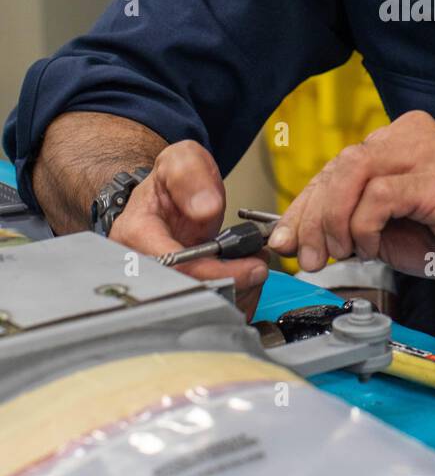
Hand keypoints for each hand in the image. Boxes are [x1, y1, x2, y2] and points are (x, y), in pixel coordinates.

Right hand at [108, 140, 268, 316]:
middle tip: (258, 267)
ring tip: (254, 267)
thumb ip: (190, 175)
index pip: (173, 266)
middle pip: (187, 295)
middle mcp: (140, 268)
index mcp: (135, 235)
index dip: (214, 271)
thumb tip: (206, 208)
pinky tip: (244, 280)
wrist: (161, 203)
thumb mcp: (178, 161)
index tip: (249, 266)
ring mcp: (157, 288)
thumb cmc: (167, 186)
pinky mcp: (176, 299)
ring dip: (238, 294)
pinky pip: (208, 314)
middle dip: (232, 285)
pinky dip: (235, 301)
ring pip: (200, 312)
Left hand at [267, 111, 434, 280]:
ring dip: (333, 221)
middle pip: (335, 168)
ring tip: (341, 253)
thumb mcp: (394, 232)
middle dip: (310, 218)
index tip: (285, 239)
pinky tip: (375, 246)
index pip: (334, 168)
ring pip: (349, 175)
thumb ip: (353, 226)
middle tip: (307, 257)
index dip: (303, 205)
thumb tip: (304, 240)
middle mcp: (406, 136)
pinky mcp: (434, 176)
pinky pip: (378, 196)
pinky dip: (365, 226)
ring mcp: (422, 151)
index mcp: (397, 142)